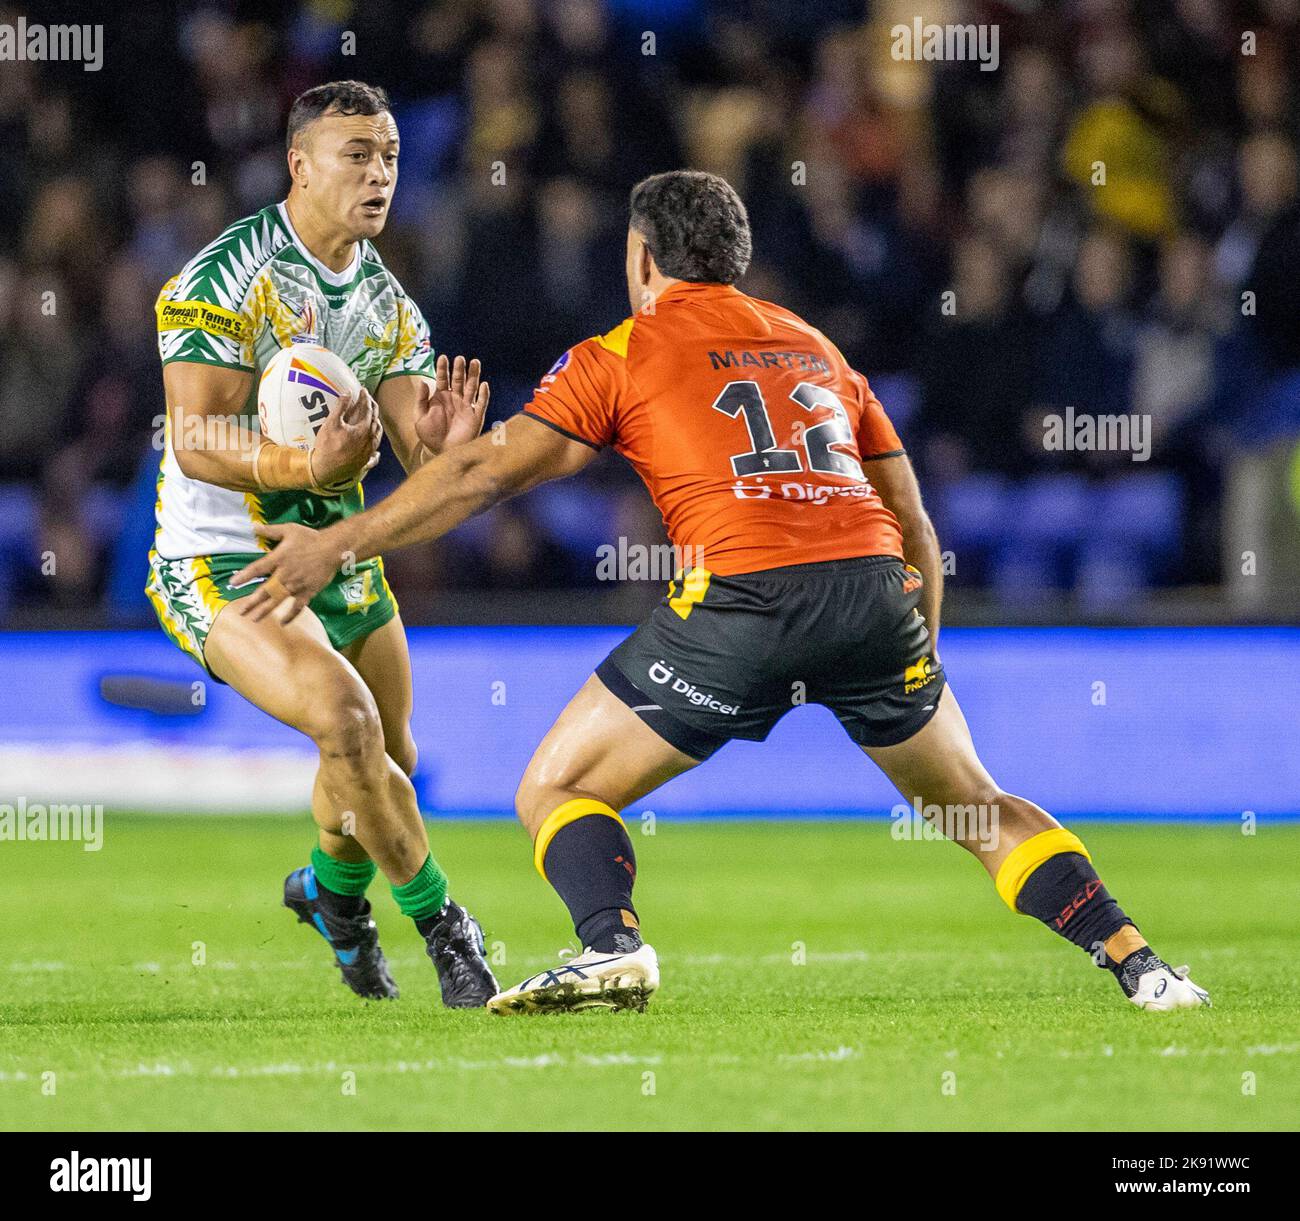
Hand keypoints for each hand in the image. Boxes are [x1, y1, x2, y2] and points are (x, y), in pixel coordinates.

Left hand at [231, 522, 351, 623]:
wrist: (333, 548)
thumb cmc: (310, 538)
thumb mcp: (289, 529)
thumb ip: (270, 530)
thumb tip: (252, 526)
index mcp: (278, 559)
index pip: (257, 569)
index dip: (244, 577)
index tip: (233, 583)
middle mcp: (285, 574)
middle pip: (265, 591)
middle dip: (252, 602)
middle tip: (241, 611)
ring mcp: (296, 585)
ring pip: (278, 601)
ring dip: (265, 611)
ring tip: (254, 619)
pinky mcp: (308, 592)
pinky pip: (298, 607)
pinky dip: (290, 615)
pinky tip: (283, 623)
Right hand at [312, 387, 381, 489]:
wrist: (326, 470)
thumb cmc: (327, 446)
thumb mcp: (331, 423)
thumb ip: (340, 407)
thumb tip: (347, 393)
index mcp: (363, 430)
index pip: (368, 409)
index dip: (366, 398)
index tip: (363, 390)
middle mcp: (370, 441)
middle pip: (375, 421)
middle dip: (373, 409)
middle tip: (368, 400)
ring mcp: (368, 452)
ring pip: (377, 436)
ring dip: (376, 425)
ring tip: (373, 419)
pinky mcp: (365, 462)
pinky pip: (374, 453)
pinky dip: (375, 446)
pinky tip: (375, 448)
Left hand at [414, 354, 489, 452]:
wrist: (442, 452)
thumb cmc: (430, 436)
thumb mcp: (420, 417)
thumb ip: (421, 400)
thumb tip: (423, 382)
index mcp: (441, 397)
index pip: (442, 378)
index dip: (442, 368)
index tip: (443, 357)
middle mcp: (455, 399)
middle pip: (458, 380)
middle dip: (459, 369)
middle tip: (459, 358)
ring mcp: (466, 407)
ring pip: (471, 387)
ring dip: (473, 375)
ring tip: (474, 362)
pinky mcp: (476, 417)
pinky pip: (481, 403)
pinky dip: (483, 394)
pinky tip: (483, 385)